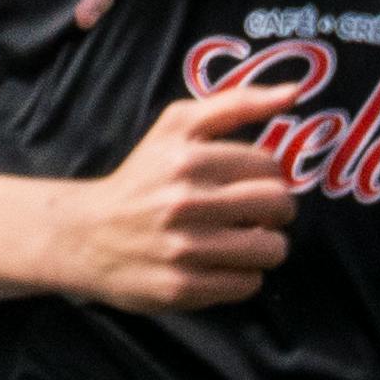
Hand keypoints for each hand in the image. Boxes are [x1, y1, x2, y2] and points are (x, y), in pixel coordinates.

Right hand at [52, 98, 296, 314]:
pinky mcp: (181, 287)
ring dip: (264, 245)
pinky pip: (248, 284)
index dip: (266, 175)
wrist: (86, 235)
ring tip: (241, 240)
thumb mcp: (177, 127)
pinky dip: (242, 276)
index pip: (269, 165)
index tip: (247, 183)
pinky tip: (220, 264)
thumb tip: (294, 91)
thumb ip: (236, 103)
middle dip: (275, 210)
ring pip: (271, 248)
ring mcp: (183, 248)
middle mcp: (184, 203)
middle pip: (279, 205)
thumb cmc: (142, 177)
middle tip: (254, 213)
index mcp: (186, 159)